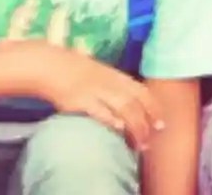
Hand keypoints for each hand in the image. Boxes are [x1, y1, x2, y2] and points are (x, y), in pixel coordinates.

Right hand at [38, 48, 163, 151]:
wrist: (49, 65)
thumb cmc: (74, 70)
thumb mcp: (99, 72)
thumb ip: (114, 86)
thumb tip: (127, 104)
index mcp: (115, 76)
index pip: (142, 92)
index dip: (154, 109)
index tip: (161, 125)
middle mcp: (109, 83)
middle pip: (135, 104)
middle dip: (146, 124)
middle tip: (150, 142)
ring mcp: (95, 90)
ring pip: (123, 109)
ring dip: (134, 128)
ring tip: (138, 145)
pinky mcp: (79, 100)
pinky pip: (99, 111)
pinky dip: (111, 120)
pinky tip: (118, 129)